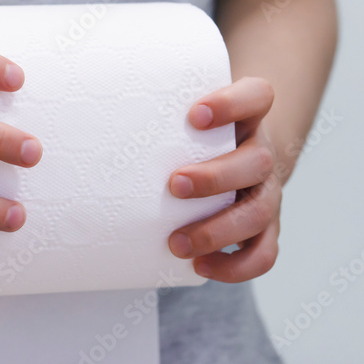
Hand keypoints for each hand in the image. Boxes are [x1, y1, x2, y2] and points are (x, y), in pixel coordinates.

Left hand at [166, 77, 280, 282]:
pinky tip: (199, 266)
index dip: (232, 103)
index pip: (257, 96)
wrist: (236, 160)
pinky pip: (263, 254)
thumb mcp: (185, 113)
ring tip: (177, 242)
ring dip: (218, 230)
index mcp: (249, 117)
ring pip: (259, 212)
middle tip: (174, 185)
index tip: (194, 115)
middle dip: (216, 177)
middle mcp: (263, 154)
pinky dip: (235, 267)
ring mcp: (267, 193)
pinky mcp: (265, 229)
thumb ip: (158, 108)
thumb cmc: (198, 137)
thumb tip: (96, 113)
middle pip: (258, 161)